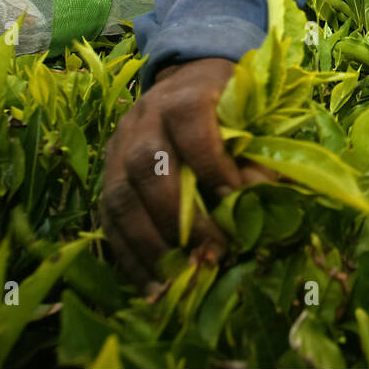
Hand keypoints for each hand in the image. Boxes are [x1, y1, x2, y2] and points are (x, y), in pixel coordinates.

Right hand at [100, 56, 278, 291]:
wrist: (186, 83)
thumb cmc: (228, 104)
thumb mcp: (250, 115)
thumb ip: (258, 152)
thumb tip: (261, 196)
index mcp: (184, 95)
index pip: (189, 121)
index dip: (211, 163)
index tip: (236, 200)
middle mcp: (143, 119)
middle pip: (146, 164)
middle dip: (178, 216)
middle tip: (212, 251)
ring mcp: (118, 148)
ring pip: (119, 196)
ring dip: (149, 244)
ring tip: (178, 280)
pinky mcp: (107, 176)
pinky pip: (108, 220)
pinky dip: (129, 256)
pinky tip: (153, 285)